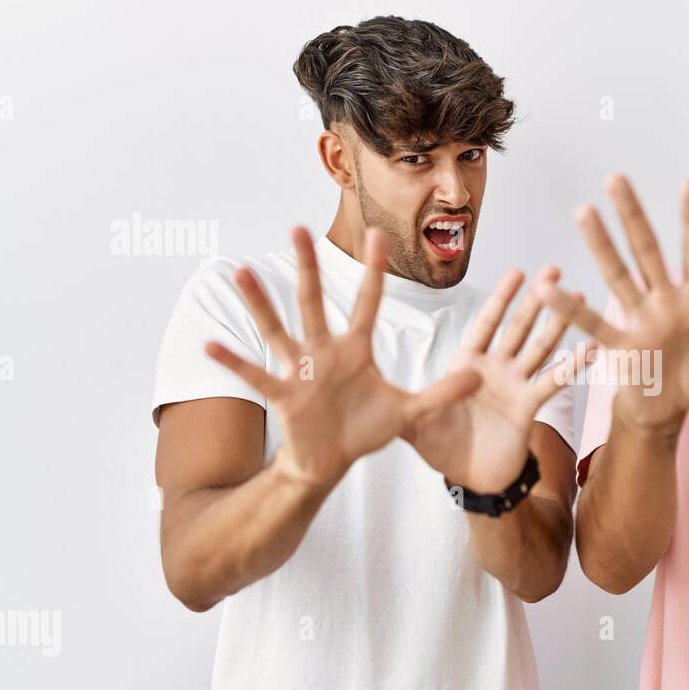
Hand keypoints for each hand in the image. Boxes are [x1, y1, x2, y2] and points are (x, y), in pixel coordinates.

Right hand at [205, 227, 481, 488]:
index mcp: (356, 349)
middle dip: (308, 268)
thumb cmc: (365, 430)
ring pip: (279, 330)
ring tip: (242, 272)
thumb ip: (442, 395)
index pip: (368, 301)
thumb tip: (478, 378)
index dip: (373, 271)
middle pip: (315, 302)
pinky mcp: (284, 396)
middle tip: (297, 228)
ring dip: (261, 303)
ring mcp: (301, 371)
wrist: (333, 461)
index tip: (377, 233)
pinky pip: (256, 375)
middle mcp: (325, 351)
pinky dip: (234, 360)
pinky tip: (210, 342)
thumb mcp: (409, 413)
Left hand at [406, 266, 592, 492]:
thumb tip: (375, 390)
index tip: (517, 272)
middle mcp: (495, 369)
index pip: (485, 324)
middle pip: (518, 327)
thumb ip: (404, 401)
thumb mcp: (414, 422)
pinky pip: (552, 383)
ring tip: (579, 299)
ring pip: (540, 348)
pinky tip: (592, 347)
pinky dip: (572, 365)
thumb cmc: (443, 447)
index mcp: (466, 364)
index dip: (500, 299)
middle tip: (555, 271)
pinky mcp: (529, 407)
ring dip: (559, 324)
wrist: (471, 479)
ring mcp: (515, 385)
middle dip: (536, 300)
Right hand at [532, 174, 688, 432]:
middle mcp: (664, 299)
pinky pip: (594, 324)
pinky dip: (572, 310)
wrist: (667, 408)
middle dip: (633, 216)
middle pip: (647, 250)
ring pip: (618, 275)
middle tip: (617, 177)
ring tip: (583, 211)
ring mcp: (639, 318)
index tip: (688, 182)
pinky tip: (549, 290)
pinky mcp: (621, 345)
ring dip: (601, 245)